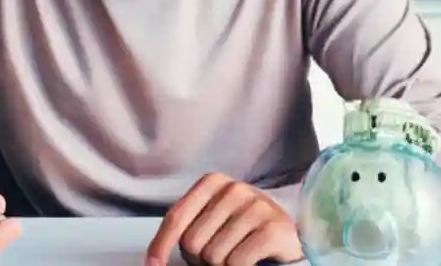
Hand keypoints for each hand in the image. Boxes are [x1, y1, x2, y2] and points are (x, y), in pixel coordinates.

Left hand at [145, 173, 302, 265]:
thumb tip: (152, 261)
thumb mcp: (212, 223)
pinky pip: (236, 263)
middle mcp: (234, 189)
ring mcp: (256, 206)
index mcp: (212, 183)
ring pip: (214, 256)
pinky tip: (252, 260)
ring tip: (237, 256)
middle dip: (200, 260)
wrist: (288, 238)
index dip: (160, 246)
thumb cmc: (242, 233)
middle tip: (219, 256)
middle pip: (193, 242)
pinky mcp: (273, 227)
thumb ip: (187, 230)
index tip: (152, 265)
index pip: (176, 217)